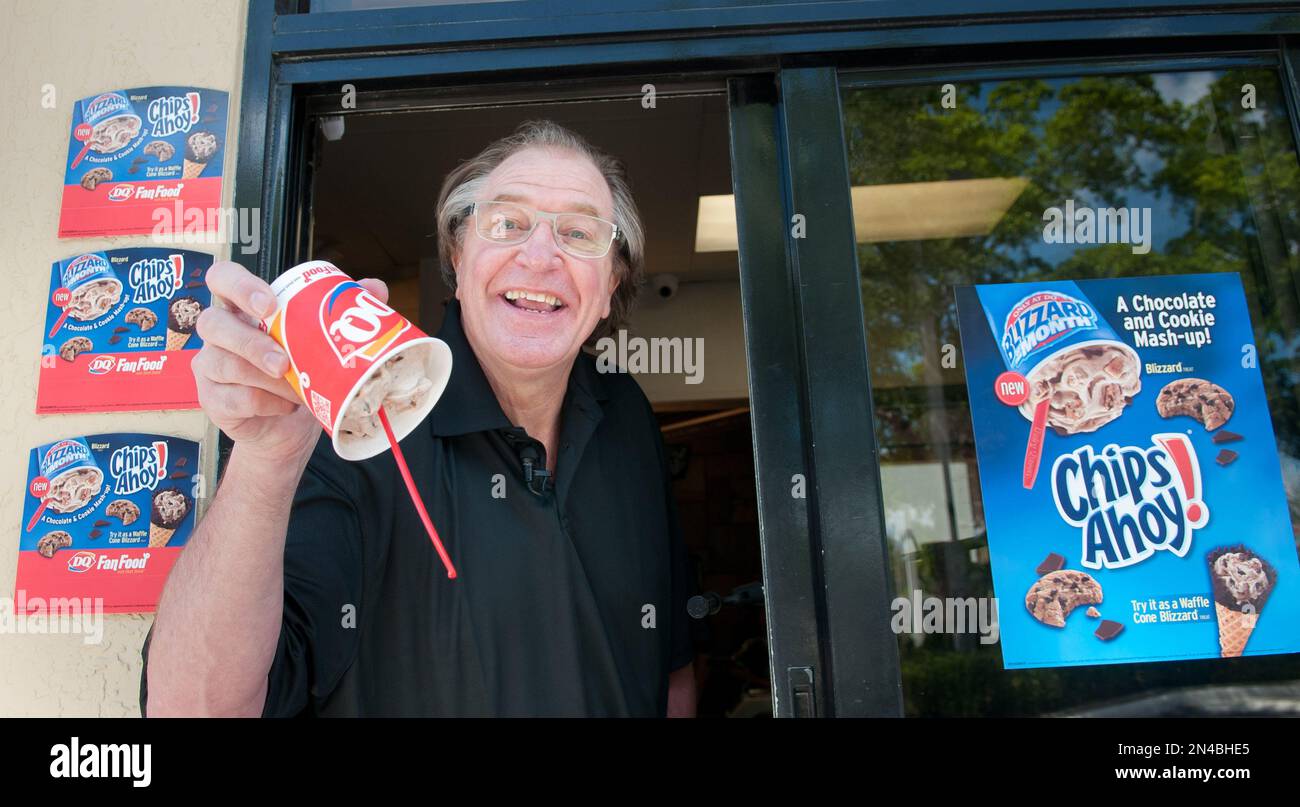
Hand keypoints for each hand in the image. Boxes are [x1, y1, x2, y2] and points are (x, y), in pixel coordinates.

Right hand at [193, 261, 388, 462]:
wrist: (287, 428)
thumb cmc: (300, 372)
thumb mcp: (319, 341)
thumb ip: (342, 310)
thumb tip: (376, 288)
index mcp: (242, 307)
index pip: (222, 277)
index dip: (239, 285)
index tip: (269, 304)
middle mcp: (219, 333)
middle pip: (211, 323)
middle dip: (249, 342)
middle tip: (283, 362)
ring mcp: (210, 367)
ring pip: (224, 364)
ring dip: (265, 380)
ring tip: (297, 389)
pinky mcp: (213, 401)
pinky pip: (233, 399)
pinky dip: (265, 404)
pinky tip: (286, 407)